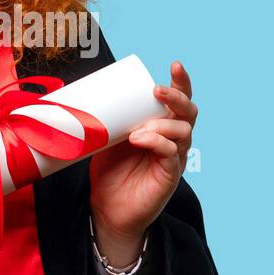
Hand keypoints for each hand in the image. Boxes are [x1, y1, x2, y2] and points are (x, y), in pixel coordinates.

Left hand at [88, 61, 196, 260]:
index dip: (181, 82)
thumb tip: (84, 91)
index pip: (178, 100)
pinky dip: (158, 143)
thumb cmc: (109, 171)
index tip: (174, 65)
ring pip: (183, 131)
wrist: (106, 209)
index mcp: (161, 125)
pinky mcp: (170, 175)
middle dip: (177, 97)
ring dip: (161, 124)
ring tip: (138, 130)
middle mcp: (173, 139)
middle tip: (157, 91)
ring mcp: (174, 157)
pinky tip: (141, 139)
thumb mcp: (106, 137)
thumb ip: (107, 118)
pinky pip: (172, 154)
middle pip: (189, 112)